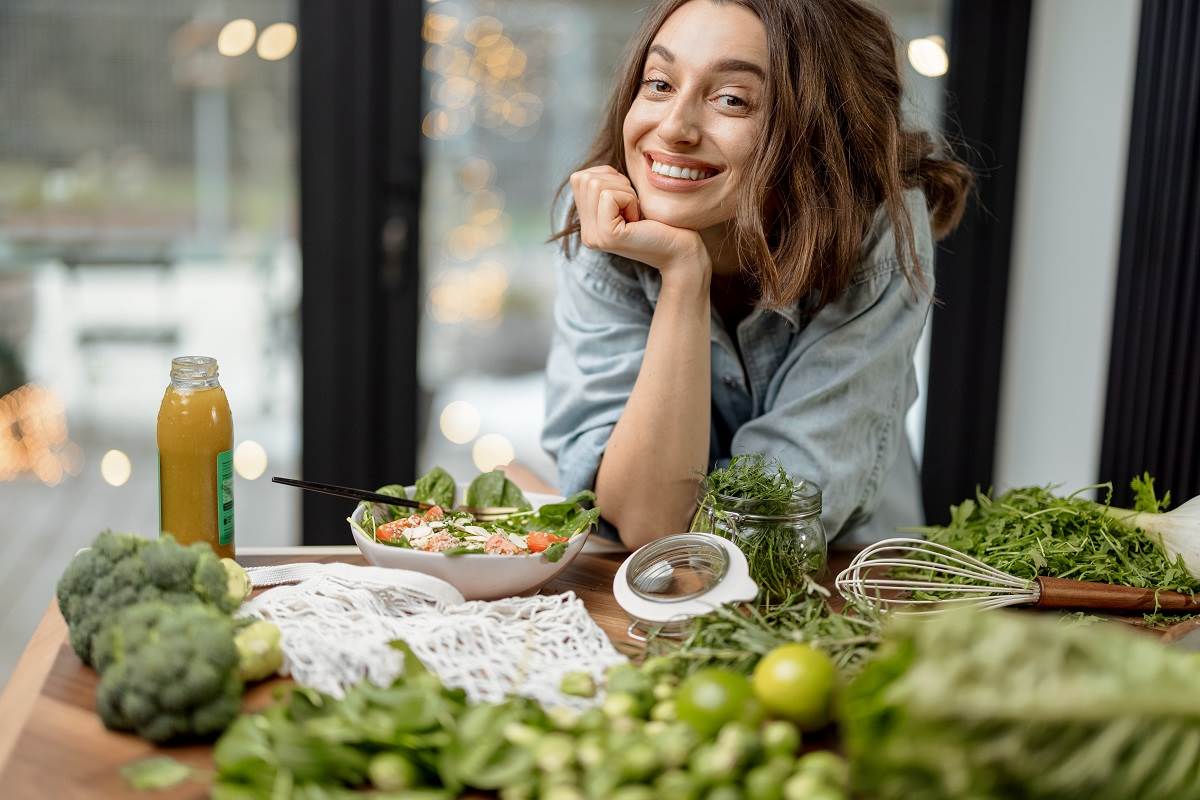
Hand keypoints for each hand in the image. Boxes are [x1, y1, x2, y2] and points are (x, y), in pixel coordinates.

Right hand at [569, 166, 707, 275]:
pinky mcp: (606, 235)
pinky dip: (630, 200)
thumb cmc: (660, 220)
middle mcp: (587, 232)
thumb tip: (595, 171)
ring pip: (595, 185)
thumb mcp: (627, 198)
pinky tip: (638, 220)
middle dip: (617, 184)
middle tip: (634, 207)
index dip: (610, 179)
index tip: (629, 202)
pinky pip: (609, 195)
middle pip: (585, 179)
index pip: (579, 179)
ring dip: (625, 192)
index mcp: (588, 224)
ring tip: (636, 214)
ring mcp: (594, 236)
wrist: (680, 249)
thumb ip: (605, 186)